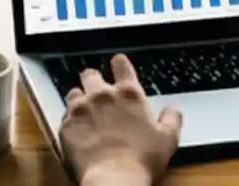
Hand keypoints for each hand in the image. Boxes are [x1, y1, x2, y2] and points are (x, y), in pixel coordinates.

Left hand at [59, 54, 182, 185]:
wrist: (113, 179)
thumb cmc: (142, 159)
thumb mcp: (168, 139)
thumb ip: (171, 119)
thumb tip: (173, 110)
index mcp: (129, 94)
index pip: (121, 65)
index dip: (120, 63)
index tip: (118, 64)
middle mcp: (102, 95)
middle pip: (91, 74)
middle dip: (94, 80)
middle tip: (99, 93)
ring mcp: (81, 109)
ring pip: (75, 92)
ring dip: (80, 99)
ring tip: (85, 112)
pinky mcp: (66, 125)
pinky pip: (65, 115)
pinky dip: (71, 120)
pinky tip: (77, 130)